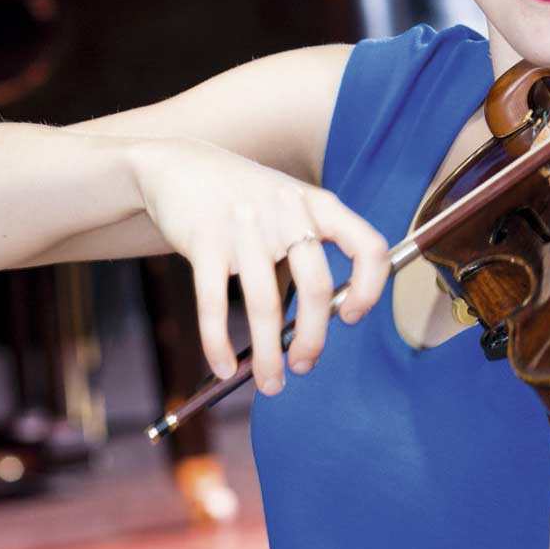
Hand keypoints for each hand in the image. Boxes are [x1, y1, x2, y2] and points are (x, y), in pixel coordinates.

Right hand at [132, 138, 391, 394]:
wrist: (179, 165)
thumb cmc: (244, 200)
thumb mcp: (288, 210)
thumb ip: (307, 258)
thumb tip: (312, 334)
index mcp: (319, 204)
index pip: (369, 246)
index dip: (370, 289)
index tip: (350, 318)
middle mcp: (287, 212)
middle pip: (317, 287)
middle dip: (314, 339)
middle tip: (304, 365)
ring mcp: (244, 225)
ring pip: (265, 305)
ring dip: (269, 357)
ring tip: (270, 383)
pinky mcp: (203, 239)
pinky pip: (213, 303)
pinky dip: (218, 344)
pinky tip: (223, 367)